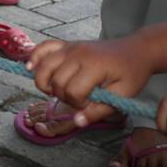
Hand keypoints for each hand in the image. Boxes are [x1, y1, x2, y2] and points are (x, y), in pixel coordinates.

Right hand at [28, 38, 152, 126]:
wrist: (135, 50)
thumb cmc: (131, 73)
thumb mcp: (123, 95)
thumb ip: (100, 110)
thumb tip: (77, 121)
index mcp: (94, 66)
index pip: (73, 91)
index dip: (79, 104)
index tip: (90, 104)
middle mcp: (77, 54)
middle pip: (56, 81)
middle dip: (64, 96)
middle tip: (79, 99)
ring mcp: (70, 47)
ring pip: (44, 66)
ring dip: (44, 82)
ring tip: (56, 90)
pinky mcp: (66, 45)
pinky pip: (43, 48)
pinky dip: (34, 57)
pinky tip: (30, 68)